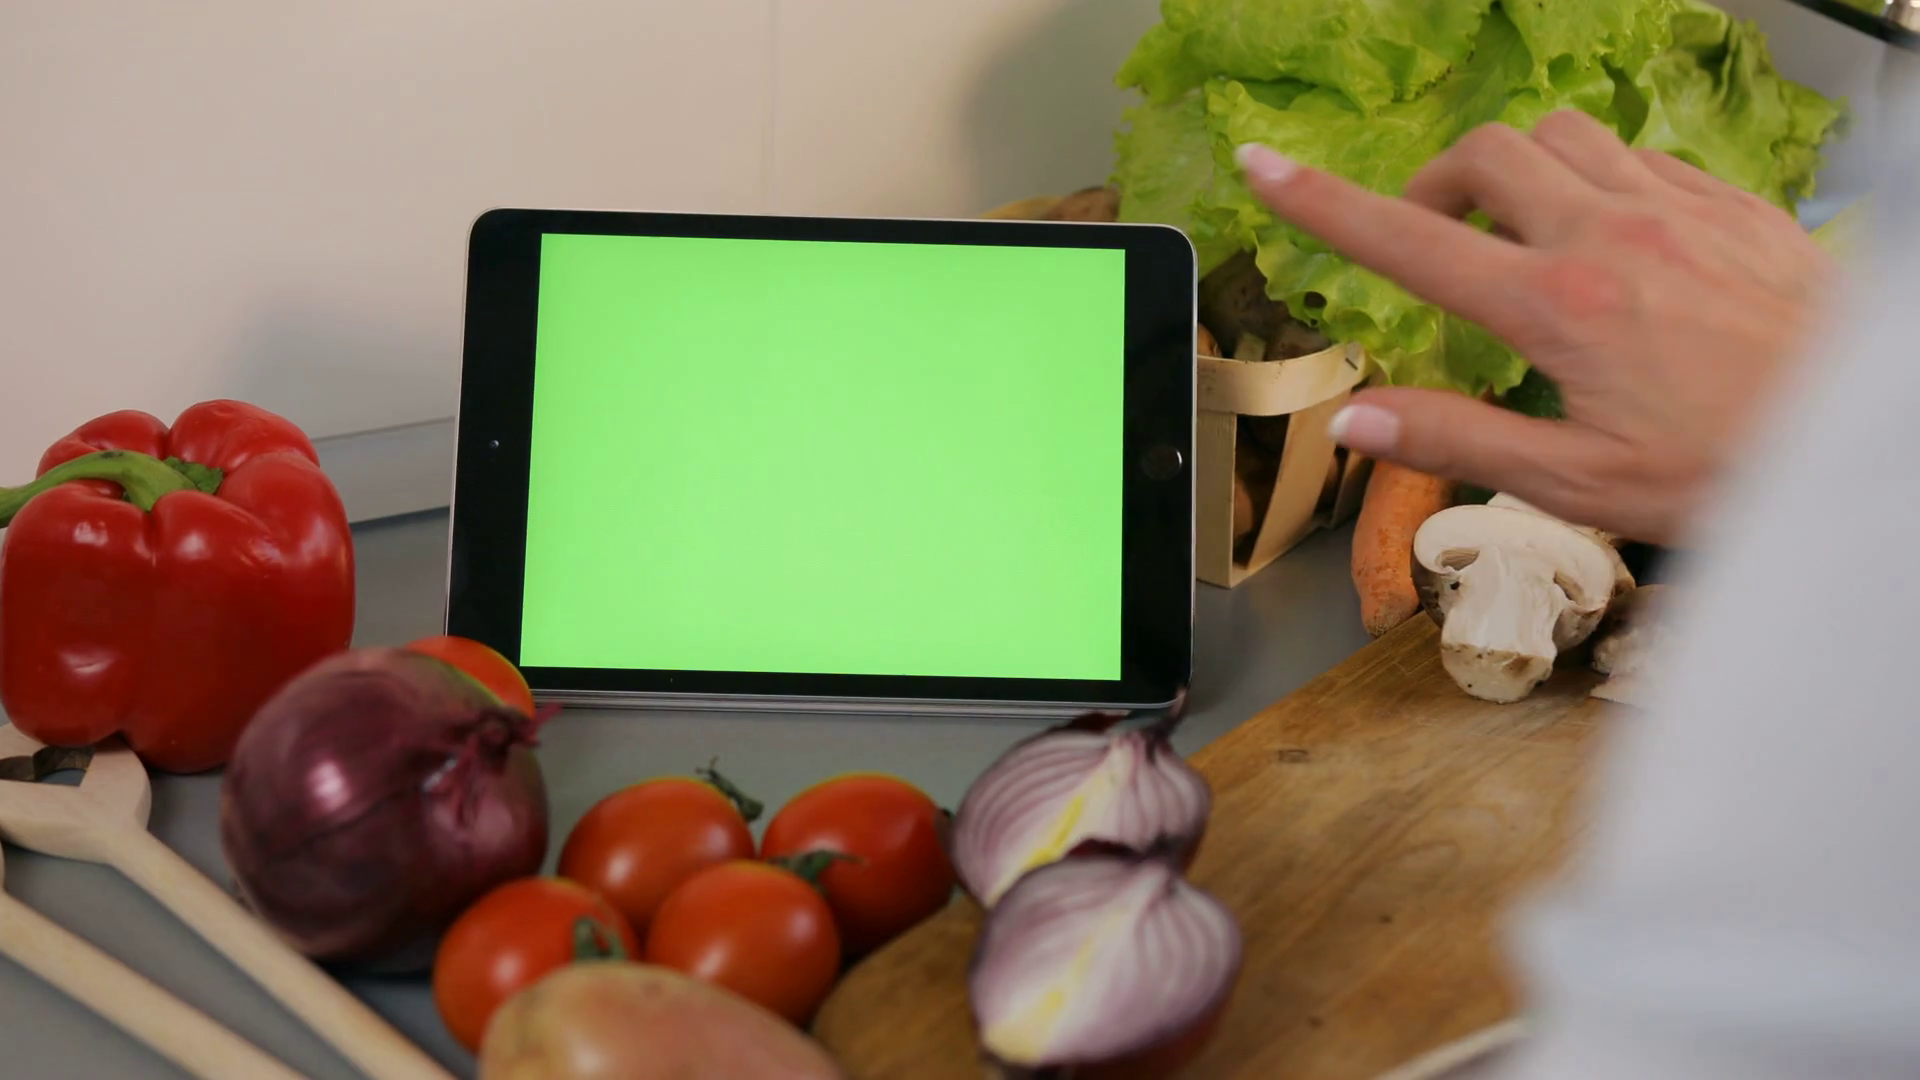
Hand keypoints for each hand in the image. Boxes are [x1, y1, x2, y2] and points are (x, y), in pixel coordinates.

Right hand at [1236, 109, 1837, 544]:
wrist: (1861, 437)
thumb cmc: (1729, 470)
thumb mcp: (1578, 484)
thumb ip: (1457, 439)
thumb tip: (1357, 414)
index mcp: (1558, 306)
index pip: (1407, 239)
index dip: (1321, 204)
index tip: (1264, 169)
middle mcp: (1610, 234)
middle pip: (1484, 153)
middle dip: (1433, 184)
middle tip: (1430, 242)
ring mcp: (1677, 206)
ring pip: (1561, 134)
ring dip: (1517, 170)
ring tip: (1517, 236)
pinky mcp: (1731, 203)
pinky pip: (1639, 153)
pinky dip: (1596, 178)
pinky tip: (1611, 242)